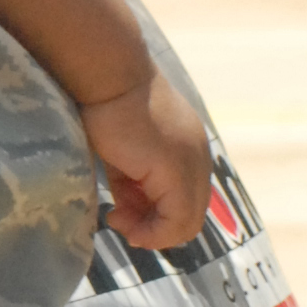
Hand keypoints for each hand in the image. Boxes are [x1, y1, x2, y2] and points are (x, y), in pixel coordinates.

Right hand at [79, 68, 212, 250]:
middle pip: (190, 216)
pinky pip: (177, 221)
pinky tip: (119, 217)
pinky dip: (151, 231)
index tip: (120, 211)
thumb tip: (127, 212)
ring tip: (117, 218)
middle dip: (153, 228)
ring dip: (149, 231)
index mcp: (189, 149)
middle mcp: (199, 159)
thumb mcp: (123, 154)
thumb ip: (132, 182)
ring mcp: (192, 166)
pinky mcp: (178, 172)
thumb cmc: (107, 103)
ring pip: (186, 223)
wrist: (108, 75)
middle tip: (119, 221)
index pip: (185, 199)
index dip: (155, 216)